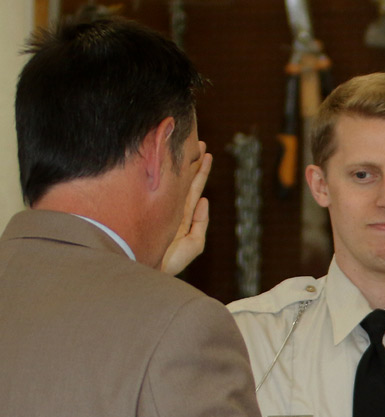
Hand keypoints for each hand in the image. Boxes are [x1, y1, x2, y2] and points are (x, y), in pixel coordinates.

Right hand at [160, 144, 211, 276]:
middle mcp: (168, 206)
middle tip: (199, 142)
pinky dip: (172, 174)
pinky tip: (177, 161)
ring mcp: (158, 204)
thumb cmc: (166, 263)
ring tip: (194, 146)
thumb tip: (205, 202)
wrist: (141, 268)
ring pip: (175, 180)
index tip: (205, 154)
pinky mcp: (150, 206)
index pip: (192, 190)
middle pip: (184, 180)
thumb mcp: (192, 245)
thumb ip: (201, 225)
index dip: (199, 173)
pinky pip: (165, 187)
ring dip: (185, 163)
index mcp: (178, 216)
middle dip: (193, 162)